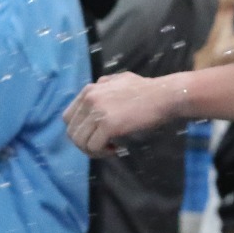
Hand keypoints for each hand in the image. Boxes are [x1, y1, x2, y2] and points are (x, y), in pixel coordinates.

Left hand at [63, 72, 182, 155]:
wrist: (165, 95)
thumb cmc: (146, 89)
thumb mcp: (119, 80)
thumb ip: (104, 85)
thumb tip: (97, 88)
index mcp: (89, 90)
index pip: (68, 117)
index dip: (79, 130)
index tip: (95, 135)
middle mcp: (89, 99)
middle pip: (72, 132)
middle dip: (84, 143)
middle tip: (101, 146)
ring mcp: (98, 112)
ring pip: (80, 141)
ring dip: (92, 150)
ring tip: (108, 149)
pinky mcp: (108, 125)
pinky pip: (93, 147)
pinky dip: (102, 152)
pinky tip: (115, 148)